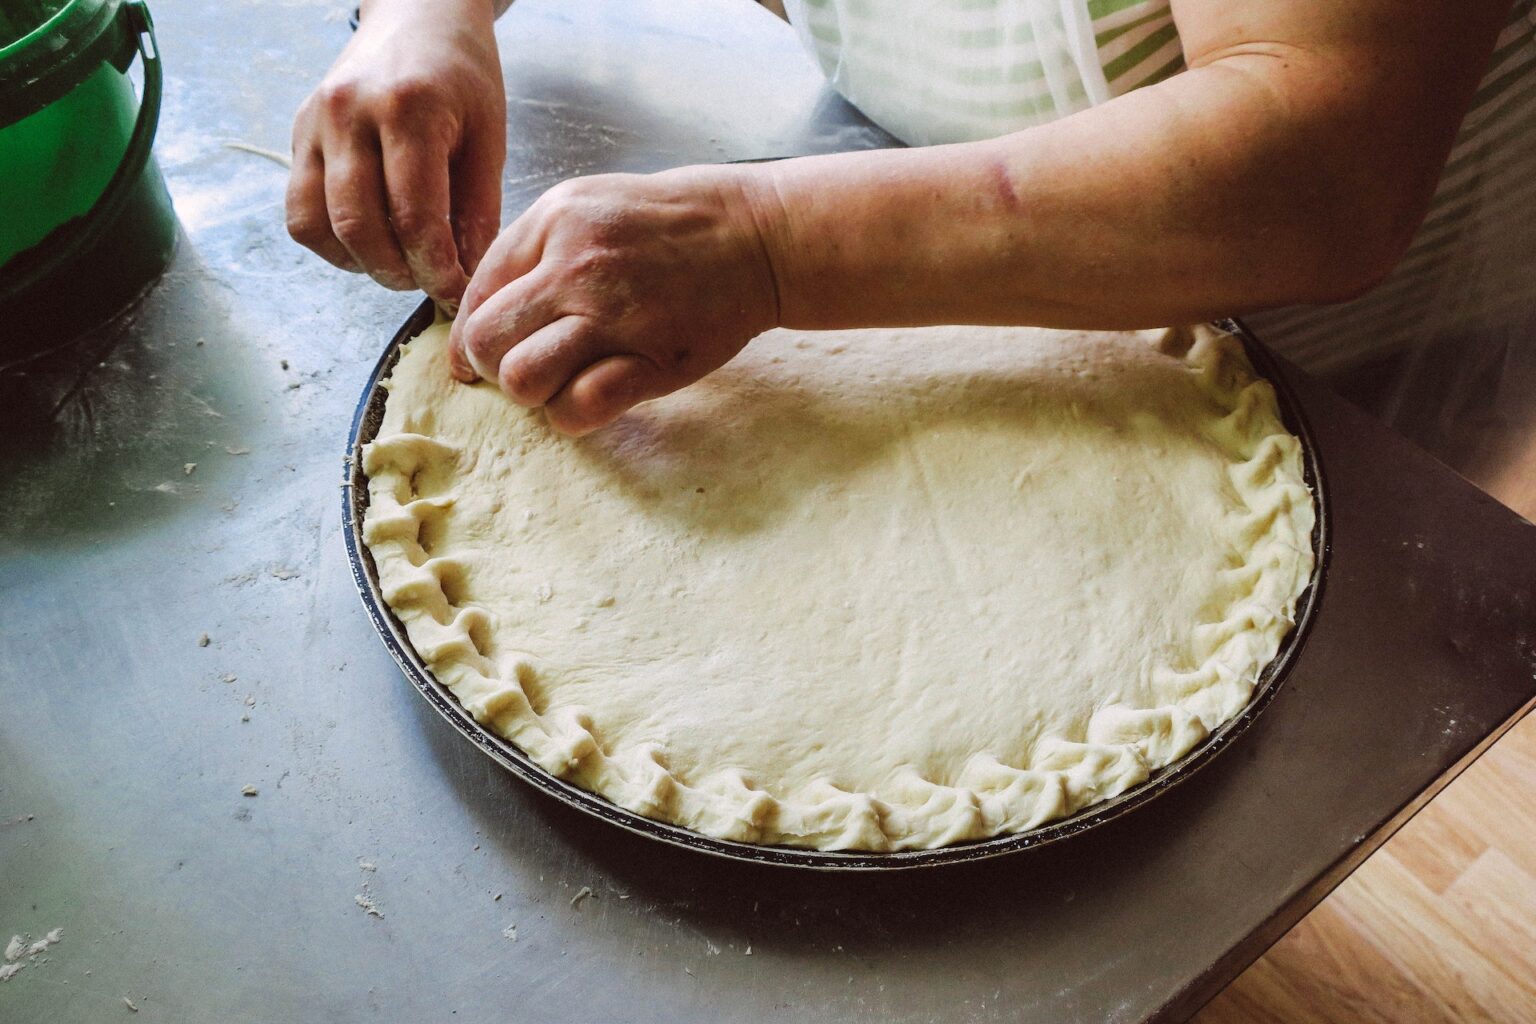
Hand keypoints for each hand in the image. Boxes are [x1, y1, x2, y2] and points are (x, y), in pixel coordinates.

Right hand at [286, 0, 505, 304]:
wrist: (417, 16)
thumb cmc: (462, 76)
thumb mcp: (490, 136)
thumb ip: (479, 209)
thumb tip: (467, 276)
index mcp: (408, 110)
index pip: (415, 218)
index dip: (437, 270)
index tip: (458, 292)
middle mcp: (349, 114)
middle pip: (360, 227)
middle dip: (399, 273)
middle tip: (430, 282)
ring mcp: (315, 123)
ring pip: (318, 225)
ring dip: (361, 263)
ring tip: (401, 263)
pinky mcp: (298, 134)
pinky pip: (299, 212)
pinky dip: (331, 243)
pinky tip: (369, 241)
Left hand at [449, 167, 781, 435]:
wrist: (758, 237)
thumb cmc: (673, 223)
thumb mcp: (591, 204)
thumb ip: (535, 249)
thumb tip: (478, 314)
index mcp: (554, 223)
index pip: (476, 294)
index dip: (469, 337)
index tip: (480, 359)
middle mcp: (576, 268)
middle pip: (488, 341)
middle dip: (494, 367)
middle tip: (525, 369)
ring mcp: (615, 316)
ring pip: (523, 379)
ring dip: (532, 394)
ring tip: (559, 383)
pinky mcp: (652, 361)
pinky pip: (579, 407)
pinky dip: (573, 416)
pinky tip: (590, 400)